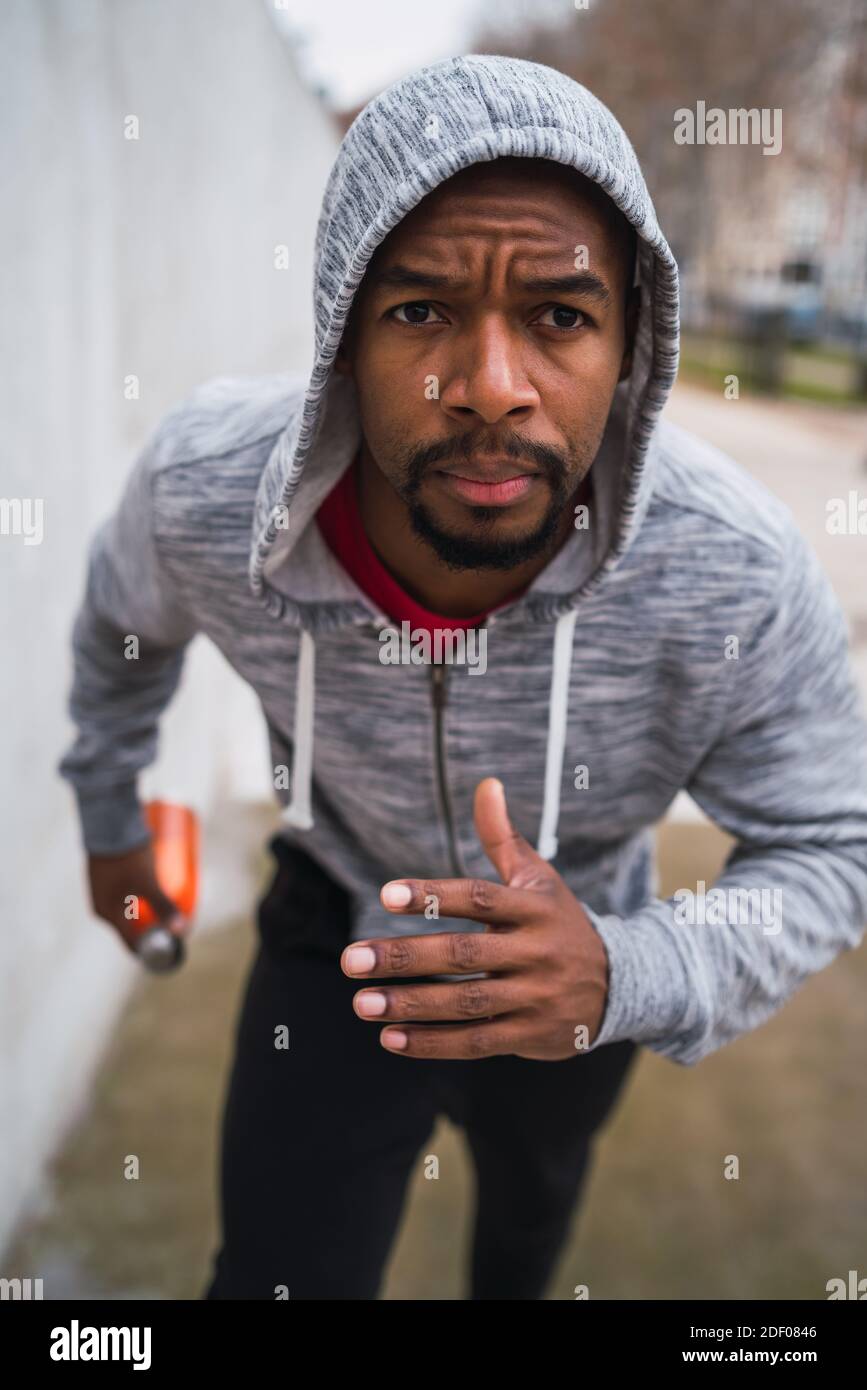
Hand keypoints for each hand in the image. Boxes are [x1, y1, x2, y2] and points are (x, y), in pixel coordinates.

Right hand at [87, 839, 188, 957]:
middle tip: (183, 918)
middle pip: (135, 925)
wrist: (107, 819)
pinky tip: (158, 888)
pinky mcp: (109, 875)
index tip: (178, 942)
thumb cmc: (127, 854)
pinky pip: (128, 893)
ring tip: (176, 903)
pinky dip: (143, 895)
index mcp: (107, 915)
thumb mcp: (147, 881)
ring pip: (133, 907)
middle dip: (158, 925)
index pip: (134, 942)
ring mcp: (104, 890)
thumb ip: (162, 905)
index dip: (157, 945)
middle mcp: (103, 906)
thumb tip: (180, 931)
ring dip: (151, 910)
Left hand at [339, 777, 608, 1059]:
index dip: (433, 895)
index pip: (478, 897)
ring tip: (361, 1003)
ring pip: (465, 1002)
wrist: (619, 985)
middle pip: (463, 954)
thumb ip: (503, 837)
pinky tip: (389, 1037)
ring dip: (410, 1003)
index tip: (385, 895)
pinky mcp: (530, 1035)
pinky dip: (432, 1042)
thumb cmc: (559, 922)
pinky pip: (476, 1042)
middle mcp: (535, 952)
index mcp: (533, 908)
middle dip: (404, 958)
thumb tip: (486, 784)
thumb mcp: (539, 878)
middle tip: (350, 960)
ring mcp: (535, 997)